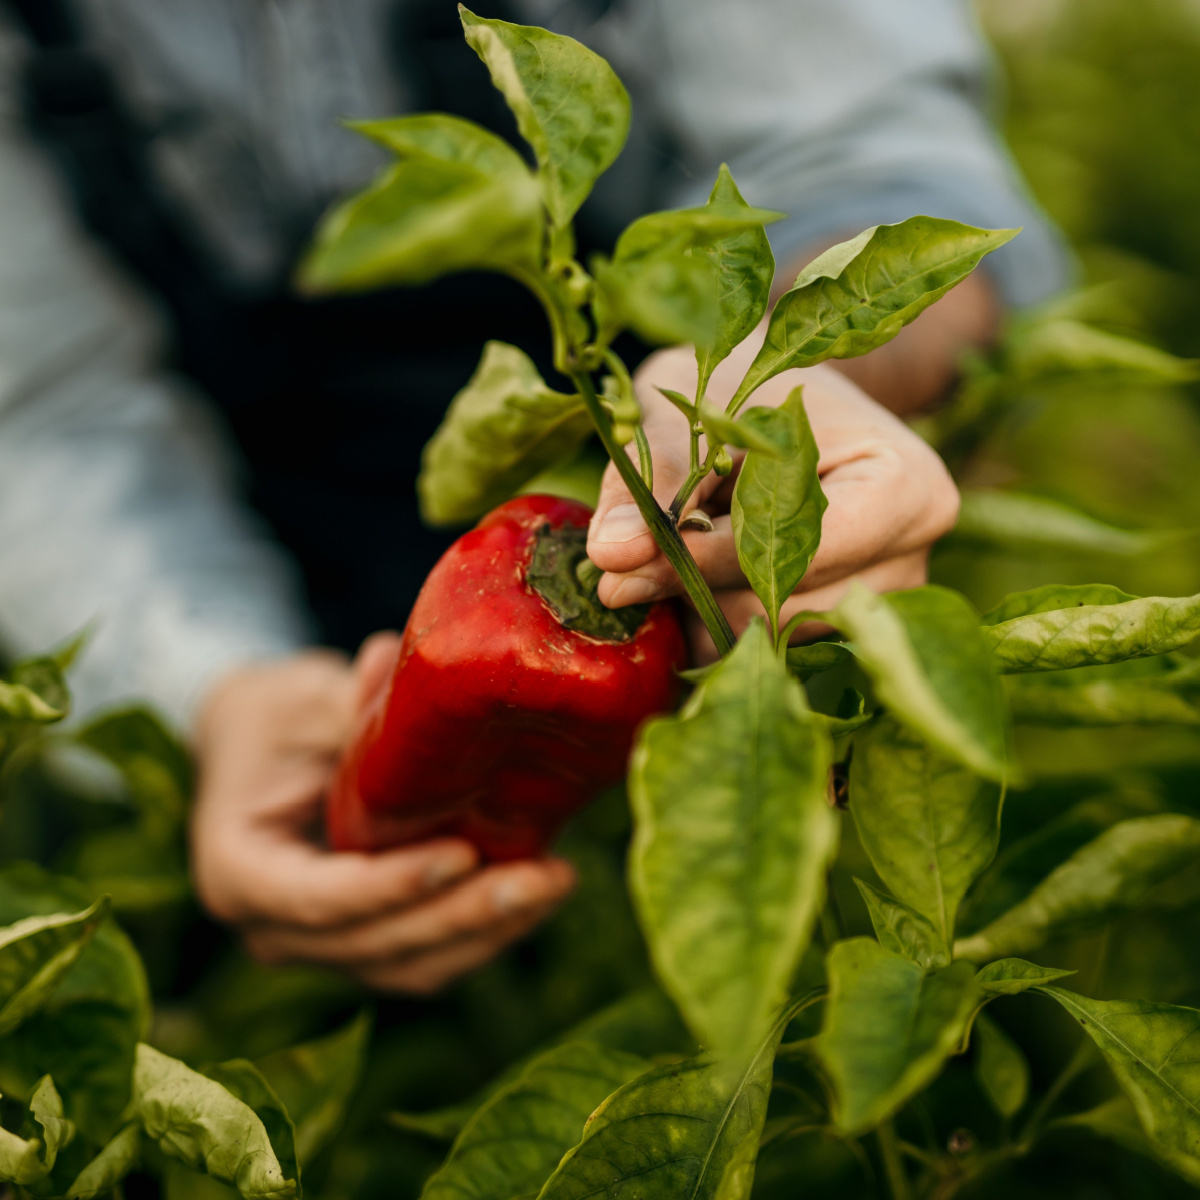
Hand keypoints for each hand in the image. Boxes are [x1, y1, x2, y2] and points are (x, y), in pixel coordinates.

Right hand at [190, 636, 575, 993]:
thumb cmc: (273, 716)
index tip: (463, 853)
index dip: (394, 885)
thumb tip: (394, 663)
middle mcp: (273, 929)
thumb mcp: (297, 698)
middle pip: (376, 944)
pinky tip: (539, 894)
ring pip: (411, 965)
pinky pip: (428, 959)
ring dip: (489, 932)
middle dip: (465, 915)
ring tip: (557, 883)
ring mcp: (321, 947)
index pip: (319, 899)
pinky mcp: (365, 945)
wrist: (260, 749)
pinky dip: (484, 935)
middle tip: (544, 878)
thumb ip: (346, 701)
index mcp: (238, 870)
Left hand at [586, 338, 959, 658]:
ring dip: (699, 607)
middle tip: (625, 563)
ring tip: (669, 552)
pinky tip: (690, 579)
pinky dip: (710, 624)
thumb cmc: (748, 390)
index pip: (808, 550)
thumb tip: (611, 554)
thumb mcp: (695, 414)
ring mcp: (881, 600)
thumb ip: (656, 480)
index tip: (630, 562)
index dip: (715, 560)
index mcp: (905, 485)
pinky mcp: (842, 626)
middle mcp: (909, 554)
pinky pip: (761, 651)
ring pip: (767, 638)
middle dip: (696, 588)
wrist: (781, 402)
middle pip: (787, 605)